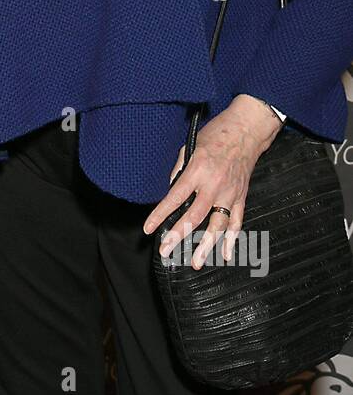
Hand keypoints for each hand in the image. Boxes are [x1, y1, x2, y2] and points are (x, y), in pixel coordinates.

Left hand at [142, 95, 283, 268]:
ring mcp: (230, 193)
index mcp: (197, 171)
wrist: (246, 131)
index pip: (175, 198)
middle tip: (166, 250)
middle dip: (179, 235)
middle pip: (195, 216)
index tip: (148, 229)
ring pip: (218, 225)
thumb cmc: (216, 135)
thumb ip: (178, 171)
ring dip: (206, 246)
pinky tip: (226, 255)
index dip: (160, 215)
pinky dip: (232, 240)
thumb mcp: (189, 147)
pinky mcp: (241, 197)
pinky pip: (237, 222)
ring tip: (196, 262)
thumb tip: (171, 191)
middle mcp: (214, 185)